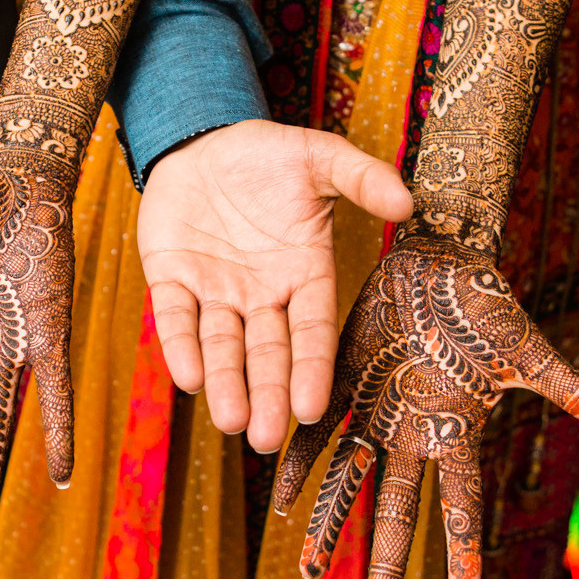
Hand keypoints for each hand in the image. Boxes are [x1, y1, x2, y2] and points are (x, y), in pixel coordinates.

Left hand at [137, 120, 413, 453]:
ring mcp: (215, 290)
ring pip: (221, 347)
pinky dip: (179, 346)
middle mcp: (261, 294)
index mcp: (304, 274)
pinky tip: (187, 377)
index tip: (312, 408)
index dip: (311, 368)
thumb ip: (361, 178)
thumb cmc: (269, 155)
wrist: (204, 139)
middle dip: (267, 396)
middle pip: (267, 353)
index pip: (312, 330)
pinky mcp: (169, 278)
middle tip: (266, 440)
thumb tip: (408, 200)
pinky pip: (175, 317)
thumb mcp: (319, 157)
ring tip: (231, 422)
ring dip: (225, 384)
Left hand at [273, 233, 578, 578]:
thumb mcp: (529, 352)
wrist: (438, 263)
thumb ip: (572, 391)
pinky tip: (280, 502)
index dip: (463, 555)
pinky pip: (317, 435)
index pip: (462, 508)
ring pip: (349, 482)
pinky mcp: (341, 384)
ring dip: (330, 525)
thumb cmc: (489, 305)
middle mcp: (413, 435)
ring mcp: (374, 413)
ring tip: (307, 572)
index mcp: (457, 433)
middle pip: (399, 513)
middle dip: (386, 566)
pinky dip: (299, 466)